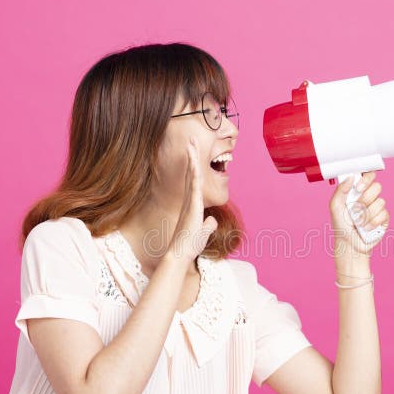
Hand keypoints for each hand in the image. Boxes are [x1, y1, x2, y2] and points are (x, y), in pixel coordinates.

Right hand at [168, 137, 217, 261]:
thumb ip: (208, 225)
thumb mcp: (203, 233)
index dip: (193, 166)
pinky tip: (194, 163)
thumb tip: (212, 221)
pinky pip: (194, 187)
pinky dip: (195, 174)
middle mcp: (189, 200)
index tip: (193, 152)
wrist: (181, 254)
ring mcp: (190, 202)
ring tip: (191, 143)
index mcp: (191, 203)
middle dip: (191, 156)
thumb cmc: (189, 245)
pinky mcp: (192, 207)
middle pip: (191, 173)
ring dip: (192, 159)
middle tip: (191, 140)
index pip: (193, 180)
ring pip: (192, 176)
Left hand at [329, 171, 389, 255]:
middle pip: (377, 186)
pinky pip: (384, 214)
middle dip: (365, 198)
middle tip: (355, 208)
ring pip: (381, 201)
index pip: (368, 175)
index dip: (367, 178)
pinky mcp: (384, 218)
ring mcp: (378, 207)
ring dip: (366, 213)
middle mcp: (369, 197)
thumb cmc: (341, 225)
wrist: (349, 244)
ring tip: (358, 221)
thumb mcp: (335, 206)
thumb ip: (340, 190)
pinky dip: (372, 222)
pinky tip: (366, 227)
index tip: (358, 187)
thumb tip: (351, 177)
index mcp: (358, 191)